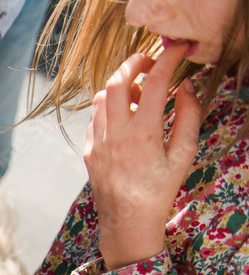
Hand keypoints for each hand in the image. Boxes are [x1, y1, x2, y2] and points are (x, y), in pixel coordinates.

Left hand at [85, 43, 201, 269]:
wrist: (127, 222)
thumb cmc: (159, 191)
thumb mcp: (183, 156)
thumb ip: (188, 117)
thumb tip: (186, 87)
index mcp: (143, 134)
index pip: (154, 83)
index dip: (166, 60)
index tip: (176, 52)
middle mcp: (115, 135)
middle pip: (116, 81)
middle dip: (133, 63)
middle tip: (149, 63)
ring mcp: (97, 142)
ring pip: (102, 98)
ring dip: (120, 87)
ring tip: (139, 95)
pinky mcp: (88, 150)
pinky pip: (95, 118)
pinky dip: (108, 108)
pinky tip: (123, 117)